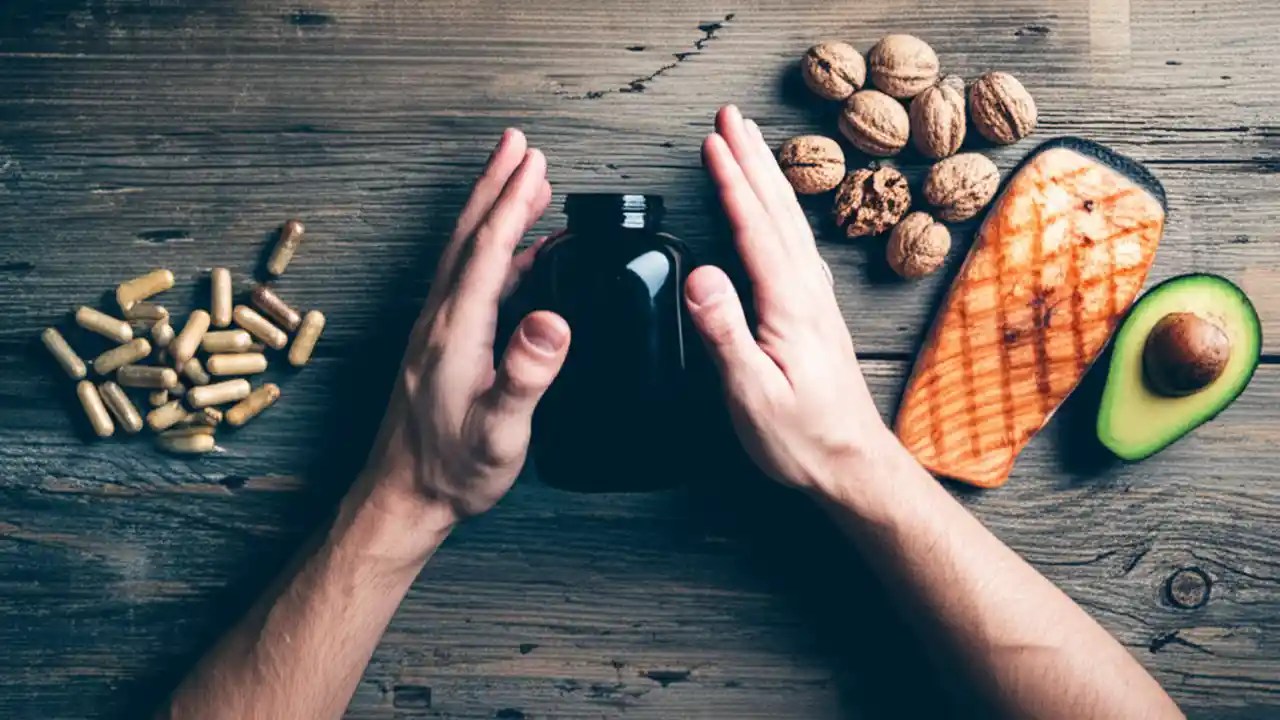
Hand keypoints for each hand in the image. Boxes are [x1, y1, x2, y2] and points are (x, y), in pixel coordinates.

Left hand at [363, 129, 569, 523]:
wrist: (405, 498)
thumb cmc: (453, 470)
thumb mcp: (500, 430)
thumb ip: (526, 374)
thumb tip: (553, 320)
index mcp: (457, 330)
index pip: (490, 249)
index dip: (513, 201)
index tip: (535, 161)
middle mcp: (441, 320)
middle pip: (471, 236)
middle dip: (496, 185)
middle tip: (519, 144)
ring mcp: (439, 331)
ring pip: (468, 254)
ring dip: (495, 212)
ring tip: (525, 183)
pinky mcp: (442, 345)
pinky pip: (473, 281)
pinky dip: (500, 254)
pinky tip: (524, 257)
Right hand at [686, 106, 893, 498]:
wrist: (853, 464)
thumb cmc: (802, 438)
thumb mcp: (753, 393)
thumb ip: (725, 332)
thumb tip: (701, 275)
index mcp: (789, 304)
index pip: (755, 228)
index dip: (732, 181)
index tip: (712, 141)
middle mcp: (808, 291)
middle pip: (777, 209)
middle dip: (751, 158)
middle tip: (730, 116)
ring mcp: (816, 299)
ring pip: (789, 221)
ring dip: (767, 176)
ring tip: (747, 144)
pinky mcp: (816, 312)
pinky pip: (795, 242)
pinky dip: (778, 210)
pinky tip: (775, 209)